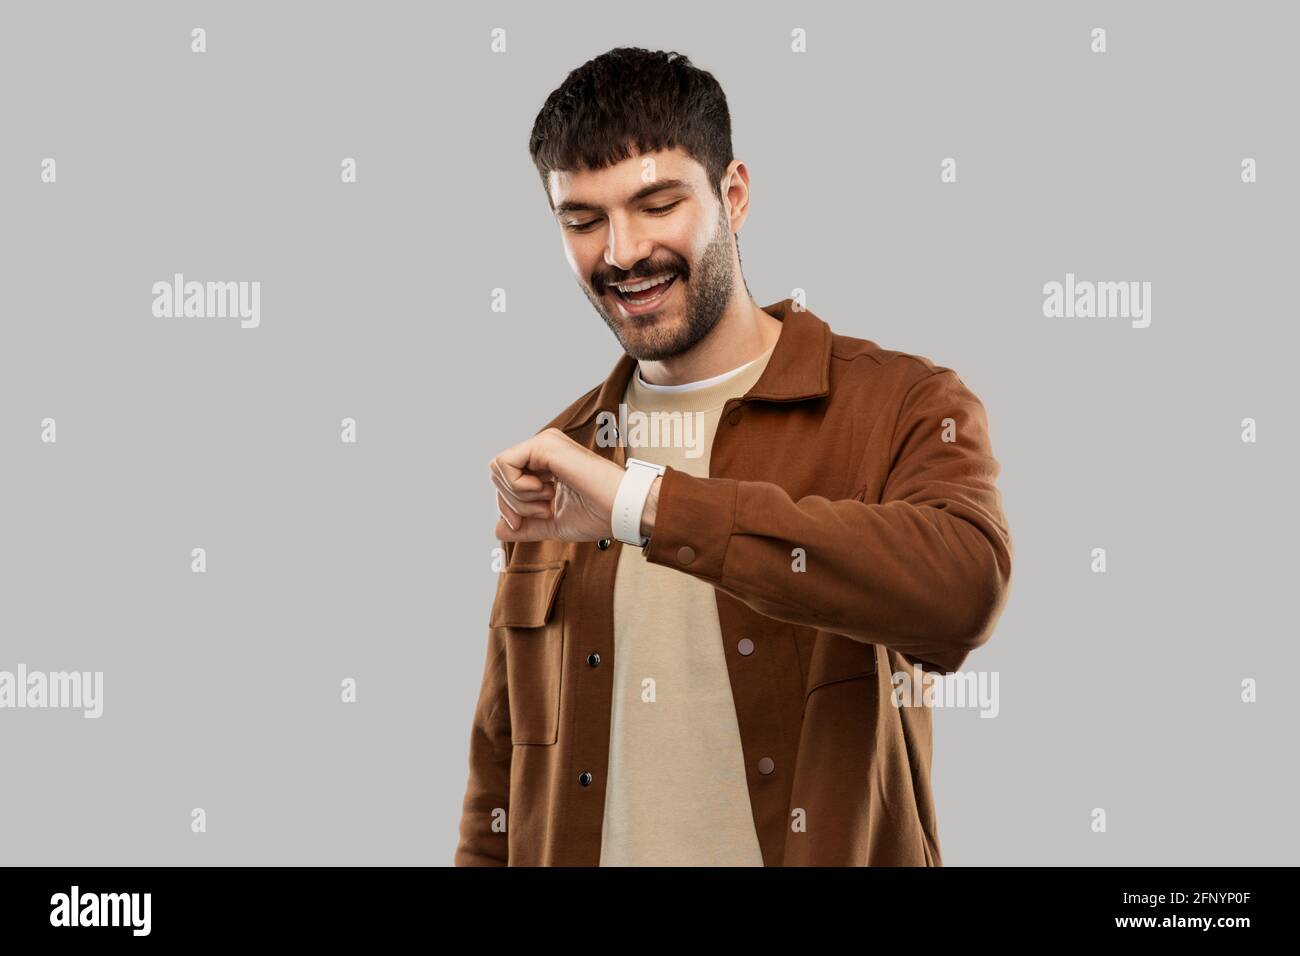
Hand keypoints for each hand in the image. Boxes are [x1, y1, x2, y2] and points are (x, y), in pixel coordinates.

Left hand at [489, 428, 627, 542]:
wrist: (620, 510)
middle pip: (497, 474)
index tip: (523, 524)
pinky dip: (518, 486)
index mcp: (545, 463)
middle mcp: (543, 449)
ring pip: (498, 467)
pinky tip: (546, 492)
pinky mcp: (545, 445)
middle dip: (512, 503)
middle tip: (542, 511)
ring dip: (518, 495)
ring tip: (548, 501)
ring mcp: (544, 443)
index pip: (505, 480)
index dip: (507, 507)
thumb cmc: (597, 514)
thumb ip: (526, 526)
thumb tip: (498, 529)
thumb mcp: (552, 524)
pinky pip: (505, 463)